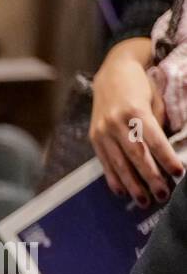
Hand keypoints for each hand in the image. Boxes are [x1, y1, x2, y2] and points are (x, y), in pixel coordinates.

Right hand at [90, 37, 184, 205]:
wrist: (112, 72)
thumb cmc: (140, 85)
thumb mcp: (154, 98)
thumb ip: (158, 123)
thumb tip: (164, 150)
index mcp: (135, 110)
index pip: (154, 140)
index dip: (166, 158)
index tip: (178, 173)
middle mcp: (116, 123)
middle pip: (136, 156)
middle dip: (150, 177)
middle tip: (162, 194)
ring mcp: (102, 131)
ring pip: (119, 163)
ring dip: (132, 185)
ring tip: (144, 200)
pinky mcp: (94, 137)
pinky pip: (104, 162)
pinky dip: (113, 179)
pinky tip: (122, 192)